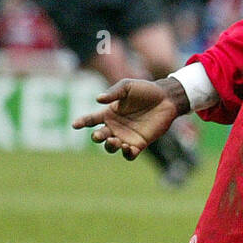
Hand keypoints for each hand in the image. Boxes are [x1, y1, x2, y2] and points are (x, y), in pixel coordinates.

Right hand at [70, 78, 185, 159]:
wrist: (167, 99)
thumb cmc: (146, 90)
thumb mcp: (127, 87)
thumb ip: (113, 93)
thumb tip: (98, 99)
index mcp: (109, 113)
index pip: (91, 120)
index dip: (82, 122)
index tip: (75, 125)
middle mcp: (115, 127)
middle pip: (99, 136)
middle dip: (97, 137)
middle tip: (101, 135)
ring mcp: (126, 136)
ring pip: (111, 147)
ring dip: (110, 146)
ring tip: (115, 140)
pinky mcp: (139, 144)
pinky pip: (129, 155)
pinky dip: (126, 154)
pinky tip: (128, 147)